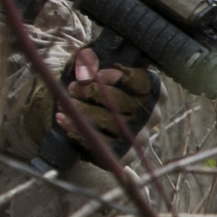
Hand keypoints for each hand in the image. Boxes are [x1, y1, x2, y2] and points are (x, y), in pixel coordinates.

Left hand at [57, 46, 161, 163]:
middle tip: (73, 88)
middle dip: (91, 92)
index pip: (141, 82)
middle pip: (123, 102)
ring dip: (81, 111)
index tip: (93, 74)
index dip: (115, 77)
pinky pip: (103, 143)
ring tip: (62, 103)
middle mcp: (153, 115)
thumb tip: (84, 65)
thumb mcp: (96, 71)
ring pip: (111, 123)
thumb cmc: (99, 93)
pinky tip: (64, 119)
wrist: (94, 127)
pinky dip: (78, 130)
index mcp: (154, 92)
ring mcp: (141, 137)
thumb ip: (91, 61)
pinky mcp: (126, 155)